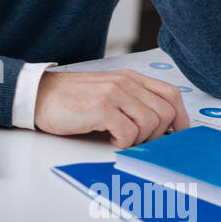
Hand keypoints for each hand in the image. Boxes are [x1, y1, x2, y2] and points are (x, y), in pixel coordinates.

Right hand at [34, 69, 190, 147]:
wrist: (38, 96)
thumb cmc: (71, 99)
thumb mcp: (107, 91)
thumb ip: (132, 101)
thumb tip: (159, 126)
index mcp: (130, 78)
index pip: (171, 94)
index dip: (181, 117)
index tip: (178, 134)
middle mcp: (125, 83)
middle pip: (165, 112)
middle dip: (158, 134)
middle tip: (140, 141)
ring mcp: (113, 94)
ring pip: (151, 123)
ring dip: (140, 139)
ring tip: (122, 139)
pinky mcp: (101, 109)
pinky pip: (129, 133)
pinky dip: (124, 143)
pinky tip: (110, 139)